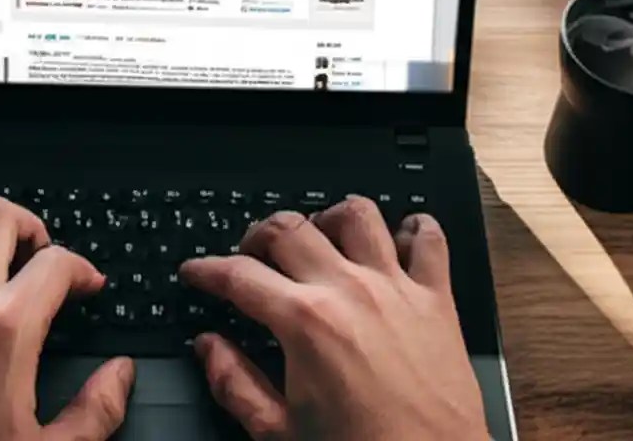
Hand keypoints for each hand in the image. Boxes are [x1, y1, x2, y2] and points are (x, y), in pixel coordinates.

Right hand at [180, 197, 486, 440]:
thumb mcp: (280, 432)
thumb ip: (235, 384)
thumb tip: (209, 348)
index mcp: (304, 322)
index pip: (238, 275)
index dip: (206, 268)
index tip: (197, 271)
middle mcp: (348, 291)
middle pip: (289, 228)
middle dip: (257, 234)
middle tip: (249, 254)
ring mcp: (395, 287)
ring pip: (356, 214)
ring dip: (328, 217)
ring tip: (318, 235)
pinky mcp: (436, 298)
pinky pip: (427, 237)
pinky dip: (411, 227)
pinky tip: (394, 239)